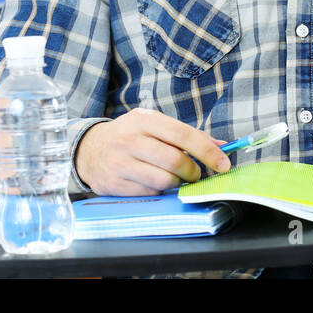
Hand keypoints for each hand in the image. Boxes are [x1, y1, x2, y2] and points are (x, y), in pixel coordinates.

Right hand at [76, 108, 231, 195]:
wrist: (89, 149)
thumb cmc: (130, 135)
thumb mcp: (154, 124)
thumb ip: (187, 134)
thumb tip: (221, 146)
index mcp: (144, 120)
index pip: (183, 134)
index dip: (207, 151)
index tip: (223, 163)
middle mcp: (129, 140)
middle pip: (175, 161)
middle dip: (193, 171)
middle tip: (195, 173)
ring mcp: (120, 163)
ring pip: (163, 180)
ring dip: (178, 183)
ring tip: (177, 178)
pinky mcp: (114, 184)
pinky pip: (149, 193)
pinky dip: (161, 191)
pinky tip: (158, 183)